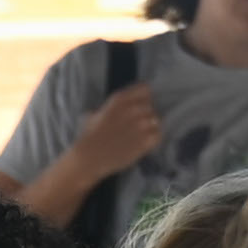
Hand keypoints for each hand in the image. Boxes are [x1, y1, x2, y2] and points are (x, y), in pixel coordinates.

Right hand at [47, 86, 174, 186]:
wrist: (89, 158)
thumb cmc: (89, 137)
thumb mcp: (96, 114)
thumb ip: (110, 109)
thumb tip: (115, 109)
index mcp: (119, 100)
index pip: (145, 89)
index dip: (143, 98)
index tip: (139, 105)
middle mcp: (132, 110)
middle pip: (150, 106)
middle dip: (145, 115)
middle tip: (137, 124)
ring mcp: (140, 126)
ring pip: (156, 120)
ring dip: (150, 127)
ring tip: (141, 134)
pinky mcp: (144, 142)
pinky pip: (158, 135)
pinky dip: (154, 138)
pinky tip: (145, 142)